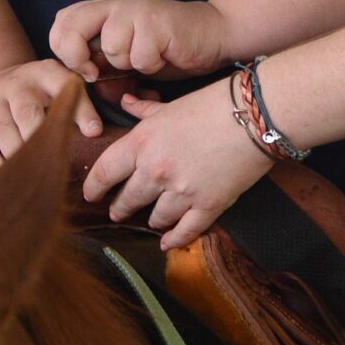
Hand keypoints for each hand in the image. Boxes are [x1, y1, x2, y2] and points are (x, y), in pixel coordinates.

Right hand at [0, 56, 100, 172]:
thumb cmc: (39, 92)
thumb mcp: (58, 85)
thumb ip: (77, 102)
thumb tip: (95, 130)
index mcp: (45, 74)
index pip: (64, 87)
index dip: (80, 110)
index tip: (94, 132)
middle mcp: (17, 85)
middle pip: (27, 112)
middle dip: (40, 138)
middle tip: (54, 162)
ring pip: (3, 129)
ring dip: (17, 153)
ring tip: (31, 174)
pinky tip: (4, 172)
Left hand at [48, 0, 231, 81]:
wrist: (212, 32)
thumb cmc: (166, 48)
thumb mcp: (127, 56)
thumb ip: (103, 65)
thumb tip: (84, 85)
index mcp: (102, 10)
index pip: (61, 22)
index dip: (64, 50)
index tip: (84, 70)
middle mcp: (115, 6)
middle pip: (71, 26)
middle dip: (77, 56)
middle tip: (95, 72)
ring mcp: (135, 11)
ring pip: (111, 48)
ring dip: (128, 64)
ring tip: (148, 57)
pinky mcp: (157, 23)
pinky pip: (140, 58)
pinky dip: (151, 66)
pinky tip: (164, 55)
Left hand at [80, 77, 270, 250]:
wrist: (255, 116)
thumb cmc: (212, 104)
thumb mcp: (171, 105)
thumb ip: (144, 111)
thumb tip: (126, 103)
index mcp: (142, 142)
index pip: (105, 172)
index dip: (93, 188)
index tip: (90, 195)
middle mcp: (156, 170)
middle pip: (127, 199)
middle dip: (120, 207)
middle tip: (116, 212)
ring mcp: (181, 191)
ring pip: (155, 217)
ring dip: (150, 220)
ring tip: (148, 221)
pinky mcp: (208, 206)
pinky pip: (185, 230)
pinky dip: (174, 238)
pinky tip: (167, 242)